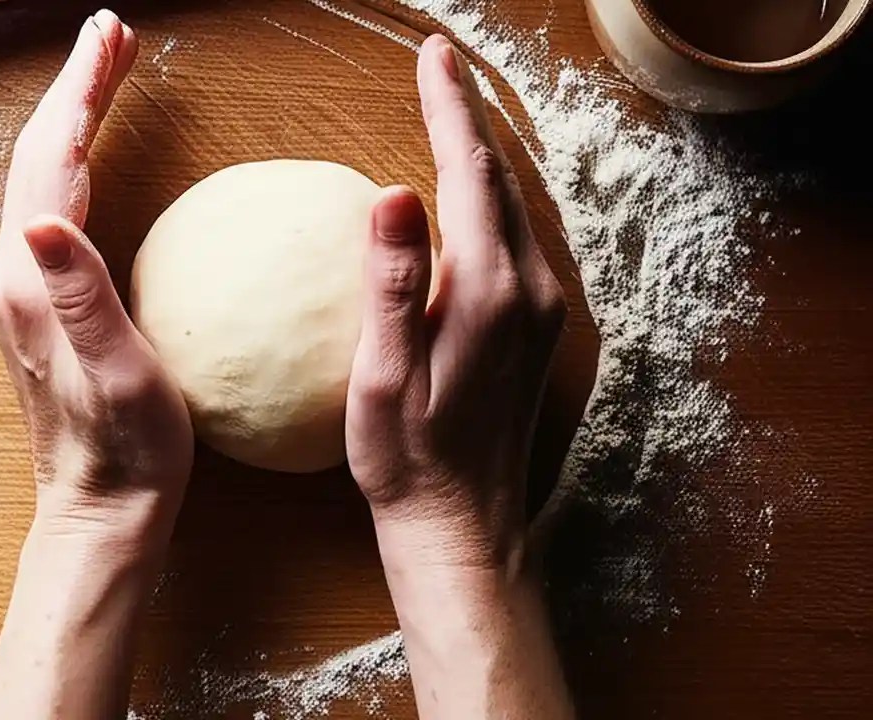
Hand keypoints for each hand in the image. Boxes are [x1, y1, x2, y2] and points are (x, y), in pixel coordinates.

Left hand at [0, 10, 192, 541]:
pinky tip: (96, 157)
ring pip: (42, 177)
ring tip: (108, 72)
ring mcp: (21, 289)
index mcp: (30, 278)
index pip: (52, 159)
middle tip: (116, 33)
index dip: (81, 90)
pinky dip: (75, 161)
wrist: (101, 512)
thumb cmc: (126, 452)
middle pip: (39, 156)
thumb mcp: (118, 375)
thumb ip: (80, 296)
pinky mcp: (38, 304)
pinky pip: (50, 207)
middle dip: (75, 89)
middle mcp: (12, 273)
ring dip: (73, 118)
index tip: (110, 32)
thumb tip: (45, 218)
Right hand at [346, 35, 565, 572]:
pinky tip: (469, 192)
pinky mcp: (537, 328)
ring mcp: (541, 310)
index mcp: (489, 294)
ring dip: (482, 153)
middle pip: (501, 179)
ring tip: (451, 109)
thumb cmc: (409, 462)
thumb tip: (393, 196)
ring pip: (514, 206)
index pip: (470, 174)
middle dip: (468, 115)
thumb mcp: (384, 379)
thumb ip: (392, 286)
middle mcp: (530, 292)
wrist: (464, 529)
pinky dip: (491, 197)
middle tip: (438, 64)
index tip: (431, 55)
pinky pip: (516, 239)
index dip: (448, 108)